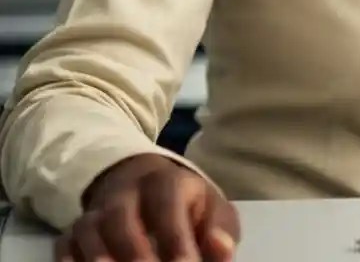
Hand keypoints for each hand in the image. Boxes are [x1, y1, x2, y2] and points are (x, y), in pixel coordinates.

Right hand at [56, 153, 239, 261]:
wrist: (140, 180)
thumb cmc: (185, 203)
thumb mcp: (211, 208)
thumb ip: (219, 231)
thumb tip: (221, 249)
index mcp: (165, 183)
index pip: (167, 210)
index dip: (176, 241)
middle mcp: (125, 193)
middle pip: (121, 220)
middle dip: (135, 253)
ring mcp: (96, 211)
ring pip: (89, 230)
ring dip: (100, 258)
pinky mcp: (73, 230)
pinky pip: (64, 244)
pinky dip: (71, 261)